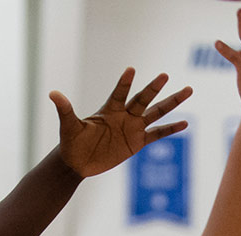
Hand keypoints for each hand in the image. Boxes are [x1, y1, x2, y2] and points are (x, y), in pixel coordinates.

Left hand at [51, 69, 191, 177]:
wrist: (78, 162)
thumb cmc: (72, 142)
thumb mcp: (68, 126)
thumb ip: (65, 110)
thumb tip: (53, 93)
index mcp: (109, 109)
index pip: (119, 93)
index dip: (124, 83)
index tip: (131, 69)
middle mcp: (124, 115)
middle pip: (142, 99)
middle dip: (154, 88)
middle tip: (165, 75)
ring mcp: (132, 127)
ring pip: (155, 113)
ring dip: (171, 103)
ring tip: (188, 90)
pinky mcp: (137, 142)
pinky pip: (157, 134)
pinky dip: (170, 129)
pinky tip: (184, 123)